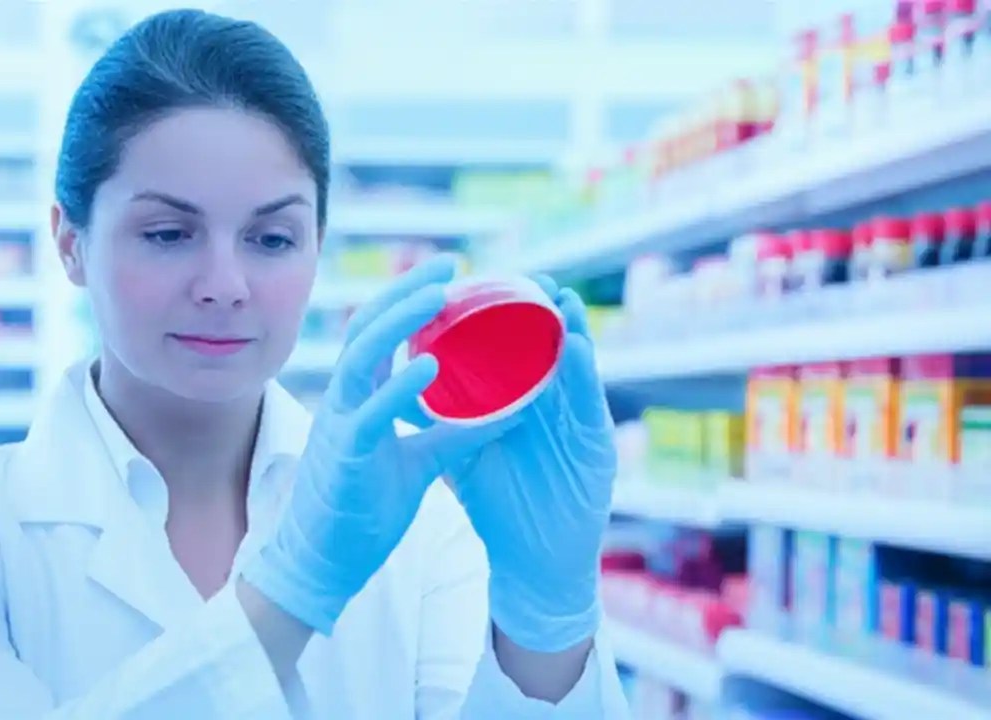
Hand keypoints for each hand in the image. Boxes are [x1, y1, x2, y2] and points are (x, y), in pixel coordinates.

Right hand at [241, 257, 511, 634]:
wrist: (322, 563)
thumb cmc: (363, 509)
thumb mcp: (416, 463)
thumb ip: (449, 434)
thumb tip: (501, 413)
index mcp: (359, 399)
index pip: (379, 331)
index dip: (409, 297)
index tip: (450, 273)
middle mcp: (345, 401)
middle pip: (368, 327)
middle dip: (407, 291)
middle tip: (451, 265)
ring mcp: (341, 425)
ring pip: (362, 355)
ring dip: (399, 321)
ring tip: (438, 295)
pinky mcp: (347, 456)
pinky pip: (370, 413)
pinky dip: (398, 386)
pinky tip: (428, 365)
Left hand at [447, 279, 616, 652]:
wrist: (533, 564)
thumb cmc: (500, 507)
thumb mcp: (464, 456)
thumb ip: (441, 424)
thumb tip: (400, 392)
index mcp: (520, 406)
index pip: (516, 352)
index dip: (506, 320)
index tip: (491, 285)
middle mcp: (551, 409)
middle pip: (550, 351)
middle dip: (544, 312)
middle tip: (533, 279)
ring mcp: (576, 426)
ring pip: (575, 368)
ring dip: (571, 329)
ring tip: (559, 298)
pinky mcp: (596, 449)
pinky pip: (590, 405)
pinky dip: (585, 374)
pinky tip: (577, 346)